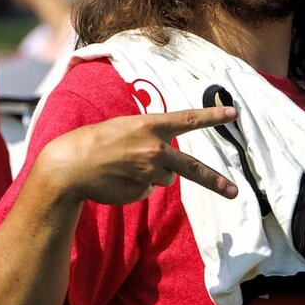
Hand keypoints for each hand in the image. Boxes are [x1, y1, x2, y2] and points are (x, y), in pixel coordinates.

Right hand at [39, 106, 241, 206]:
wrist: (69, 166)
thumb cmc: (95, 142)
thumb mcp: (125, 128)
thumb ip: (151, 140)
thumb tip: (170, 171)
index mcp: (149, 126)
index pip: (187, 119)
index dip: (212, 116)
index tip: (234, 113)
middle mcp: (154, 149)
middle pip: (192, 168)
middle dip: (216, 181)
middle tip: (235, 192)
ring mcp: (148, 173)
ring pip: (165, 178)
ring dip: (152, 175)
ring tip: (124, 167)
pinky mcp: (140, 191)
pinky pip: (147, 190)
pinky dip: (137, 186)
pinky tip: (118, 179)